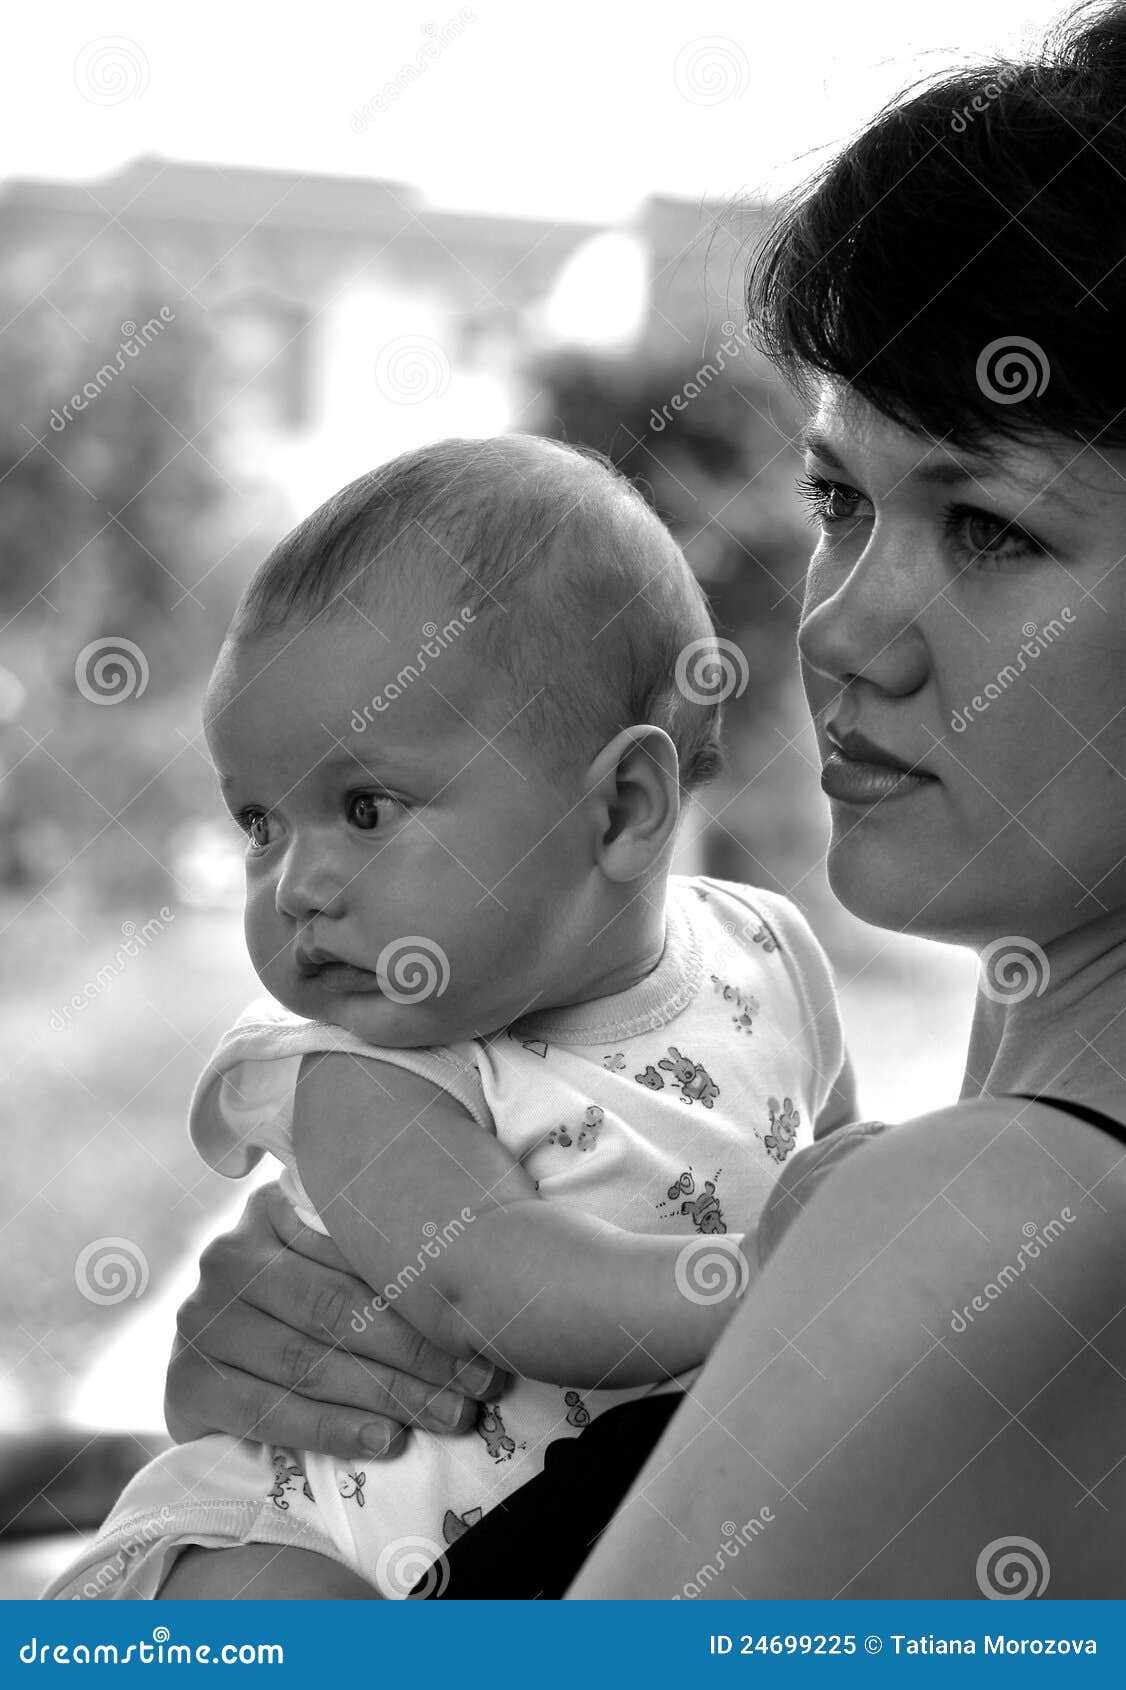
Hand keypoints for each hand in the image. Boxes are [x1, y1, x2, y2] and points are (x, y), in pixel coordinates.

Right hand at [165, 1182, 503, 1460]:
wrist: (213, 1374)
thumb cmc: (301, 1309)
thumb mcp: (333, 1262)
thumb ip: (382, 1250)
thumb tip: (486, 1258)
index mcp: (272, 1210)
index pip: (358, 1253)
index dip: (428, 1293)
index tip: (490, 1330)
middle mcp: (228, 1256)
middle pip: (338, 1309)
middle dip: (420, 1352)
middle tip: (481, 1386)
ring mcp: (199, 1320)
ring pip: (310, 1362)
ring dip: (390, 1395)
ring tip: (450, 1417)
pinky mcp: (184, 1384)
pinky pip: (268, 1412)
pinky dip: (331, 1429)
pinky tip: (384, 1440)